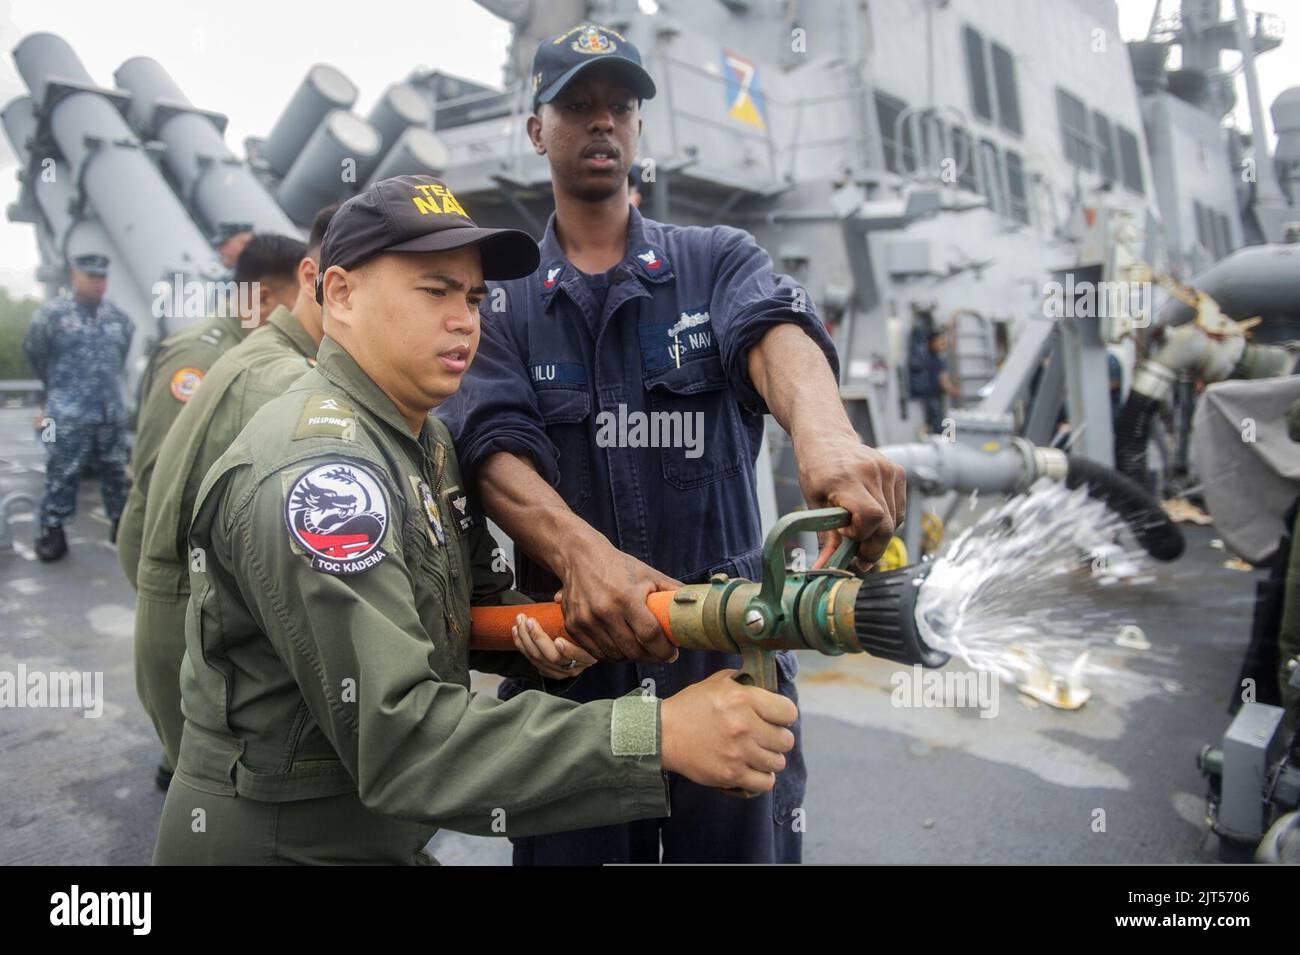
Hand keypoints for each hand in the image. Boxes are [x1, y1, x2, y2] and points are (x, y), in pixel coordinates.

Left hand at [510, 611, 596, 679]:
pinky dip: (522, 647)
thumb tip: (558, 597)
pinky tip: (516, 633)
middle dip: (538, 638)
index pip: (578, 656)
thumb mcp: (584, 617)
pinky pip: (532, 661)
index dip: (568, 650)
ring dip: (525, 640)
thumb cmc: (583, 626)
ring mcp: (561, 671)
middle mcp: (576, 666)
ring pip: (539, 660)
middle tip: (529, 621)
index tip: (558, 640)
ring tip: (519, 623)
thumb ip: (572, 606)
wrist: (582, 643)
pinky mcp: (549, 672)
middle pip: (553, 657)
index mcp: (589, 654)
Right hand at [556, 537, 680, 662]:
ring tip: (642, 650)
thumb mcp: (649, 574)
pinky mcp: (573, 626)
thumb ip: (673, 590)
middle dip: (651, 657)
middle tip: (660, 654)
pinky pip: (596, 653)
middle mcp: (604, 612)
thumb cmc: (619, 566)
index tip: (673, 653)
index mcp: (626, 598)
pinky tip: (621, 647)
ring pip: (614, 655)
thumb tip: (698, 604)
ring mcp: (586, 621)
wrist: (580, 557)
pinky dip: (611, 655)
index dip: (665, 650)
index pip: (650, 636)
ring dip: (631, 657)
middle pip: (632, 650)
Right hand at [660, 670, 797, 792]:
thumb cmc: (690, 707)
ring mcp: (739, 753)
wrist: (663, 734)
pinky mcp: (731, 775)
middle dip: (777, 738)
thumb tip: (766, 683)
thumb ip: (743, 681)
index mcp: (743, 699)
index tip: (774, 718)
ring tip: (756, 753)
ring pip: (778, 763)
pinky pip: (765, 782)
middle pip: (786, 740)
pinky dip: (762, 777)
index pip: (789, 712)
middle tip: (764, 737)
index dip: (783, 715)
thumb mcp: (716, 683)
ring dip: (769, 758)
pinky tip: (752, 768)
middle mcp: (744, 726)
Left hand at [794, 432, 905, 564]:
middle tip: (858, 555)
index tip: (845, 535)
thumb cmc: (817, 470)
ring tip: (860, 529)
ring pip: (895, 520)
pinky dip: (887, 520)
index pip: (871, 517)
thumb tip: (824, 570)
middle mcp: (872, 472)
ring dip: (879, 534)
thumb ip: (825, 537)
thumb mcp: (813, 503)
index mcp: (847, 479)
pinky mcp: (898, 472)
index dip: (861, 535)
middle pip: (886, 524)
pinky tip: (870, 517)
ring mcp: (888, 471)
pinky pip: (899, 510)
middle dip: (873, 547)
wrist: (827, 438)